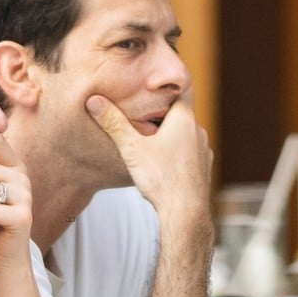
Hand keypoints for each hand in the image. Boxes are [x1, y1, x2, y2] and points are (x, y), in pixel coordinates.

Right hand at [86, 94, 211, 219]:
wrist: (186, 213)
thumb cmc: (161, 179)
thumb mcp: (131, 148)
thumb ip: (113, 123)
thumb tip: (94, 101)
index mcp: (183, 119)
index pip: (181, 88)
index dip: (167, 84)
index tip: (153, 83)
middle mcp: (198, 131)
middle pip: (180, 112)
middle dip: (162, 113)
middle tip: (142, 113)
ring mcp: (203, 150)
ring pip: (186, 134)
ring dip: (171, 134)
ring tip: (150, 141)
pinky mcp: (203, 168)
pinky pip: (190, 152)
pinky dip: (178, 152)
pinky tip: (163, 163)